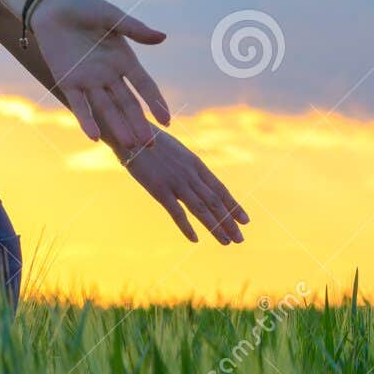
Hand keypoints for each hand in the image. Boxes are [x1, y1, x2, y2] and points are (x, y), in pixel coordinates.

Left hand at [31, 0, 171, 148]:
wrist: (52, 5)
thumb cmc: (84, 6)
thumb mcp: (112, 16)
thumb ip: (135, 29)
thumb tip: (162, 37)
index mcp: (124, 59)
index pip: (144, 86)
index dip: (155, 102)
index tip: (166, 120)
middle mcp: (109, 74)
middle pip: (127, 103)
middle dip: (138, 124)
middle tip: (149, 145)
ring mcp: (88, 80)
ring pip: (106, 108)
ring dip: (117, 126)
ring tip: (129, 146)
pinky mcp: (67, 81)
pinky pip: (79, 104)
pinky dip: (86, 120)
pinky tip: (95, 136)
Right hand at [113, 129, 249, 243]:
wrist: (128, 132)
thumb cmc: (150, 141)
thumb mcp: (175, 150)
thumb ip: (187, 165)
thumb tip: (197, 177)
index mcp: (195, 163)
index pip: (219, 188)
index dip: (233, 205)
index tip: (246, 220)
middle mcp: (189, 173)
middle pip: (214, 201)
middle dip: (229, 221)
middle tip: (240, 238)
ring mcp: (175, 181)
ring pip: (201, 208)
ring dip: (215, 226)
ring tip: (227, 241)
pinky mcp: (158, 188)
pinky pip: (176, 211)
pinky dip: (186, 227)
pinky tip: (195, 239)